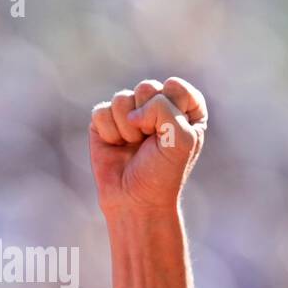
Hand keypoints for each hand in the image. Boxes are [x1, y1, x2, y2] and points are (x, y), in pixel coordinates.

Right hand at [89, 77, 206, 214]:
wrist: (136, 200)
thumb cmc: (163, 173)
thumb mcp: (181, 140)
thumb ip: (164, 109)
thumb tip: (132, 111)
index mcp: (185, 112)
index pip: (177, 87)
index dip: (173, 108)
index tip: (174, 132)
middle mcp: (157, 108)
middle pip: (148, 87)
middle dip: (148, 116)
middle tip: (151, 141)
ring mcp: (130, 113)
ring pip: (123, 98)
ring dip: (129, 128)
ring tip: (134, 146)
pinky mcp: (106, 122)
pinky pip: (103, 111)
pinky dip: (111, 132)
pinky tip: (117, 146)